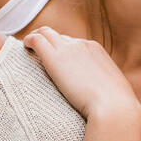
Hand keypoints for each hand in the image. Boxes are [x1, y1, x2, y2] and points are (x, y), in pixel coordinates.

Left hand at [22, 26, 140, 122]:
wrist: (113, 107)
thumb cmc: (116, 107)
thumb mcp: (113, 89)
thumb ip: (104, 85)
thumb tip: (104, 95)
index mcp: (95, 50)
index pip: (74, 43)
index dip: (62, 50)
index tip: (55, 60)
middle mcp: (81, 44)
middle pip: (59, 36)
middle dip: (48, 42)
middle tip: (37, 52)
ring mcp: (68, 49)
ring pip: (45, 33)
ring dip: (35, 38)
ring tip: (27, 48)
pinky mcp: (54, 58)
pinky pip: (37, 40)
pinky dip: (28, 41)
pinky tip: (24, 48)